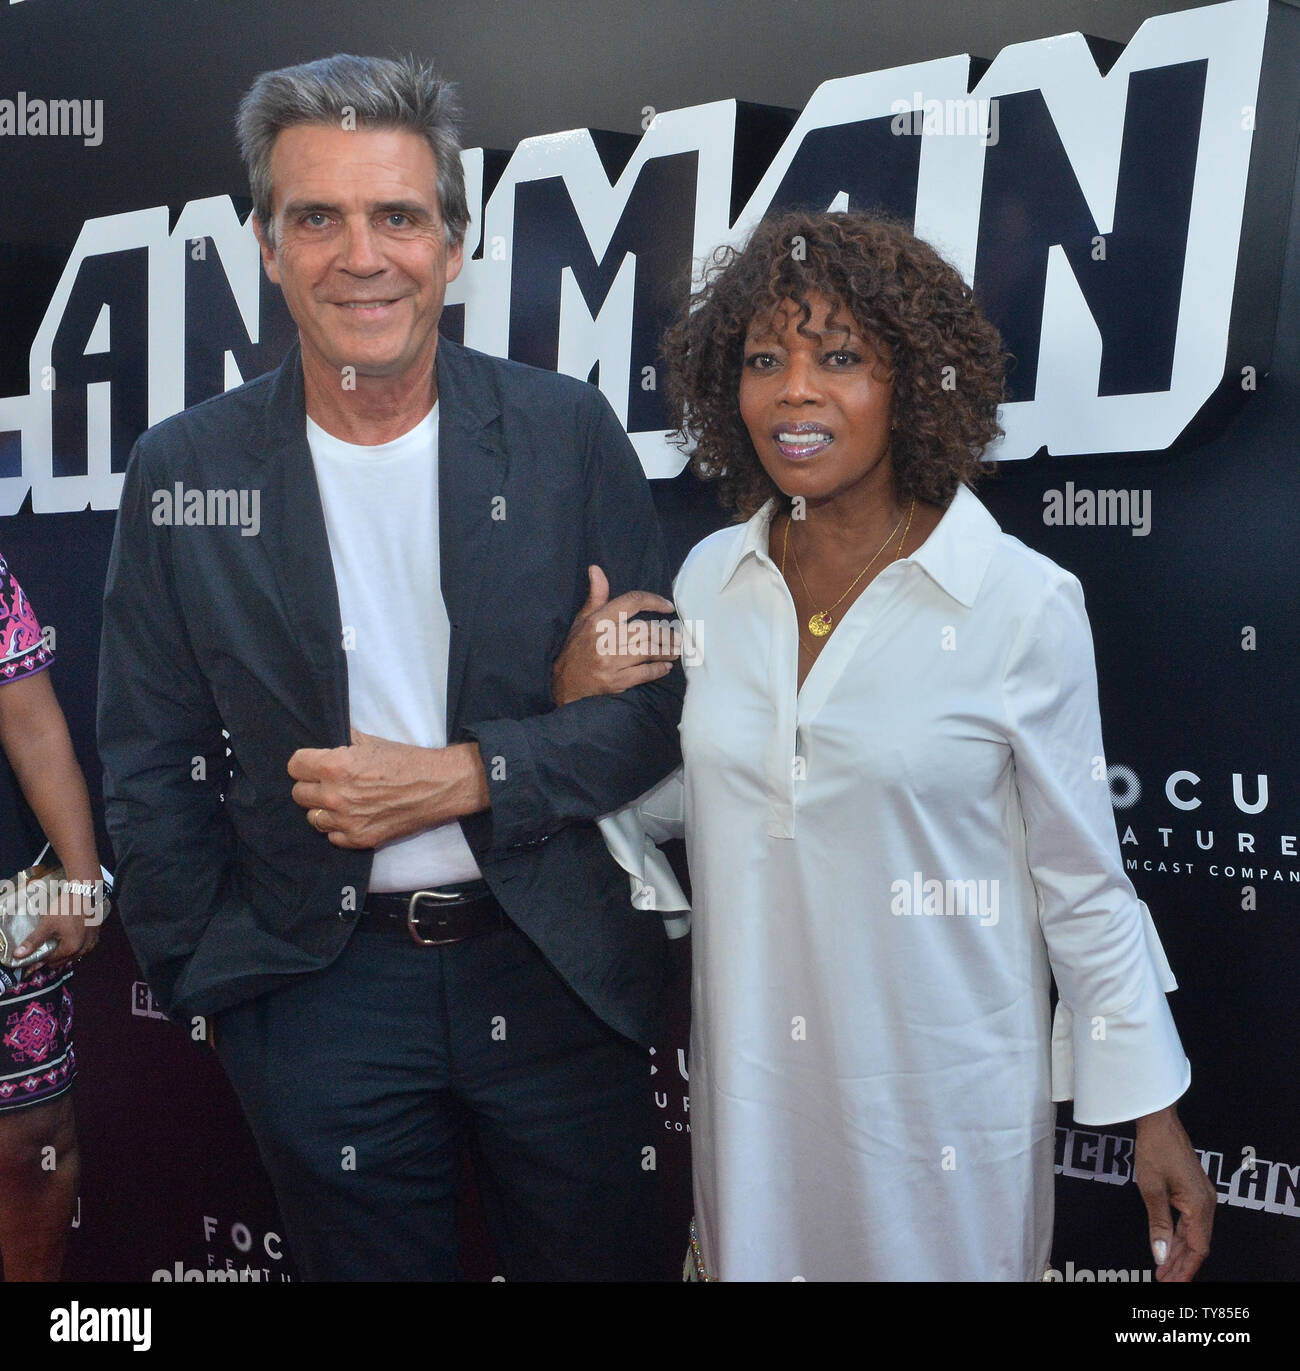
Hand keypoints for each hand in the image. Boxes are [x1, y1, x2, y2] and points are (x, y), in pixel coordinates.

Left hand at [12, 882, 103, 967]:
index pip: (49, 962)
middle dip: (51, 956)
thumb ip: (33, 941)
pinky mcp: (95, 937)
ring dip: (63, 952)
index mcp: (71, 949)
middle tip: (43, 945)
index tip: (33, 952)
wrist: (85, 894)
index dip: (39, 958)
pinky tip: (69, 936)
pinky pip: (81, 948)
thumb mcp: (47, 924)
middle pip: (61, 961)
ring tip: (56, 940)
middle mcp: (83, 950)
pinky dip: (74, 946)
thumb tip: (18, 955)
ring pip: (72, 956)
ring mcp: (90, 944)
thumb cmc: (67, 908)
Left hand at [288, 731, 488, 848]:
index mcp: (334, 766)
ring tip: (342, 800)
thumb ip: (341, 742)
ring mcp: (346, 821)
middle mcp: (335, 795)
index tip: (313, 764)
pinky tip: (353, 816)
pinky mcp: (359, 839)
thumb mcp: (370, 741)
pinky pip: (331, 836)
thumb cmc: (405, 761)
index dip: (304, 763)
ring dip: (323, 808)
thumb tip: (323, 744)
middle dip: (311, 785)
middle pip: (299, 793)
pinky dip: (339, 828)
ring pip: (312, 817)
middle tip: (330, 781)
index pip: (294, 766)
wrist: (437, 786)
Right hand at [552, 565, 677, 705]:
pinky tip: (665, 667)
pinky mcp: (614, 681)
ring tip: (676, 649)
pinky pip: (644, 673)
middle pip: (645, 630)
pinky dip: (658, 669)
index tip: (668, 606)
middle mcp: (604, 639)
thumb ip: (596, 596)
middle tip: (677, 635)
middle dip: (665, 633)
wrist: (561, 684)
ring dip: (666, 650)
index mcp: (597, 621)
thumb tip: (596, 569)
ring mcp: (609, 662)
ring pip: (647, 651)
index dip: (653, 601)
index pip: (631, 602)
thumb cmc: (576, 649)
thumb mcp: (582, 620)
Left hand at [1134, 1104, 1215, 1280]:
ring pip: (1193, 1232)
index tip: (1171, 1282)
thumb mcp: (1152, 1190)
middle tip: (1163, 1279)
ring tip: (1162, 1268)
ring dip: (1178, 1250)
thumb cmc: (1155, 1150)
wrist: (1159, 1121)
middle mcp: (1207, 1203)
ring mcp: (1202, 1196)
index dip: (1185, 1268)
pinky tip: (1166, 1244)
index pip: (1197, 1248)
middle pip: (1196, 1243)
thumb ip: (1158, 1224)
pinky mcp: (1194, 1190)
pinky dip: (1177, 1234)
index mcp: (1200, 1205)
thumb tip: (1160, 1255)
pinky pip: (1189, 1220)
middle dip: (1180, 1263)